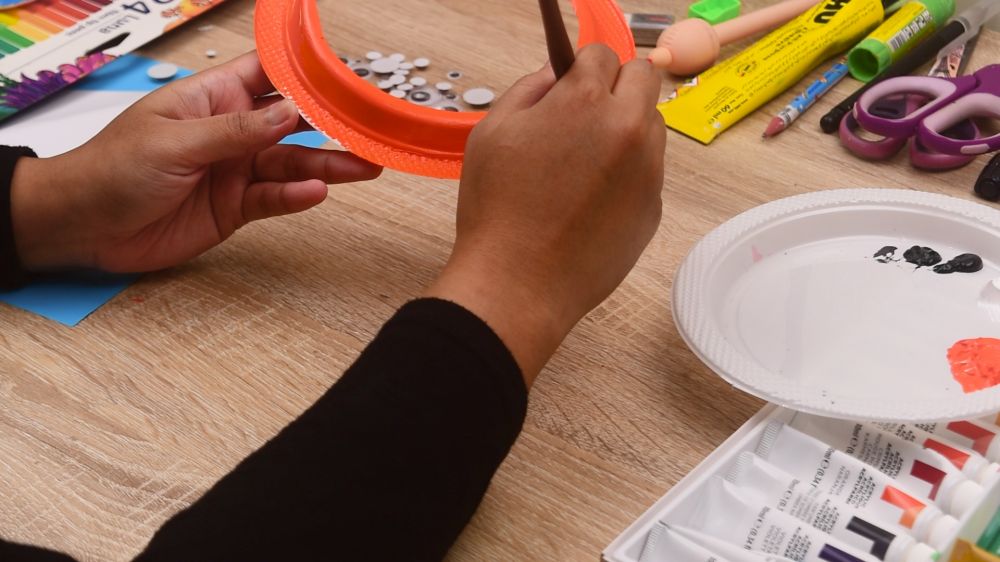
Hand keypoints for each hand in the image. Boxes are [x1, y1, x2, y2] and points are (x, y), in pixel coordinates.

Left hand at [11, 52, 381, 272]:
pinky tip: (318, 192)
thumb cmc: (112, 169)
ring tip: (364, 167)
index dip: (304, 74)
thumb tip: (289, 113)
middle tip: (369, 131)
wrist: (85, 227)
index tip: (343, 77)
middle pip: (292, 124)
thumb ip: (235, 131)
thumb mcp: (175, 141)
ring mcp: (235, 171)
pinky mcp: (235, 208)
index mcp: (212, 99)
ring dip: (327, 165)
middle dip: (330, 125)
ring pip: (291, 164)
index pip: (267, 76)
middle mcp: (230, 132)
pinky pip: (275, 198)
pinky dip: (296, 196)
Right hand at [424, 46, 665, 382]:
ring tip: (584, 162)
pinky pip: (649, 171)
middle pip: (643, 78)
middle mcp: (627, 129)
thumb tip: (555, 75)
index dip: (583, 65)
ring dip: (626, 128)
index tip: (573, 80)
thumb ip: (529, 90)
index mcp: (585, 101)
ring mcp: (648, 170)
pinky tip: (591, 200)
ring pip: (652, 125)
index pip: (603, 53)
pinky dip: (628, 174)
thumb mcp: (493, 132)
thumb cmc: (498, 212)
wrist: (518, 283)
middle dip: (616, 86)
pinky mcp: (654, 207)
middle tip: (585, 113)